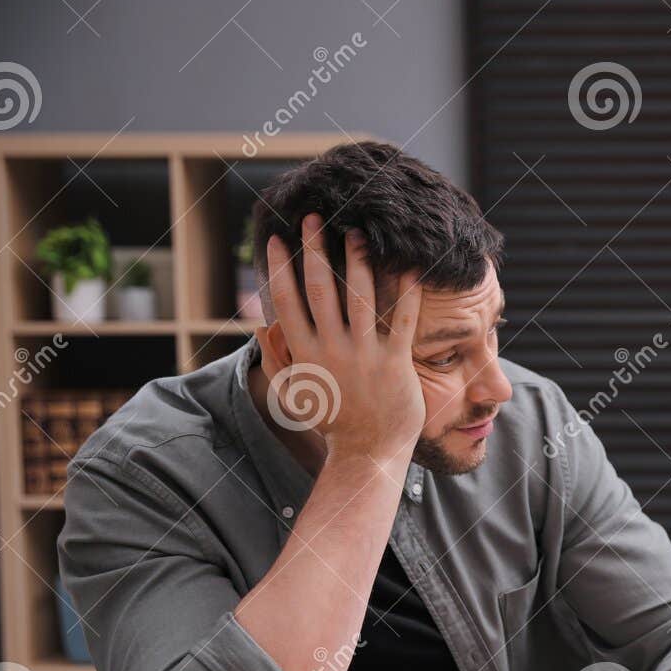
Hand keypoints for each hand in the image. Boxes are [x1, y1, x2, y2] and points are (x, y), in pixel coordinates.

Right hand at [264, 213, 424, 462]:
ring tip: (358, 232)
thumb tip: (259, 327)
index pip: (287, 301)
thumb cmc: (333, 423)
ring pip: (360, 297)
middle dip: (316, 250)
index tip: (277, 239)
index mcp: (305, 354)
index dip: (280, 268)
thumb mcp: (297, 394)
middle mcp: (332, 349)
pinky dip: (406, 293)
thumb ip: (278, 359)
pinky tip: (410, 266)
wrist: (369, 453)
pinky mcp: (394, 362)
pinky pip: (402, 320)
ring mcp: (364, 355)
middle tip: (314, 217)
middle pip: (321, 289)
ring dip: (358, 260)